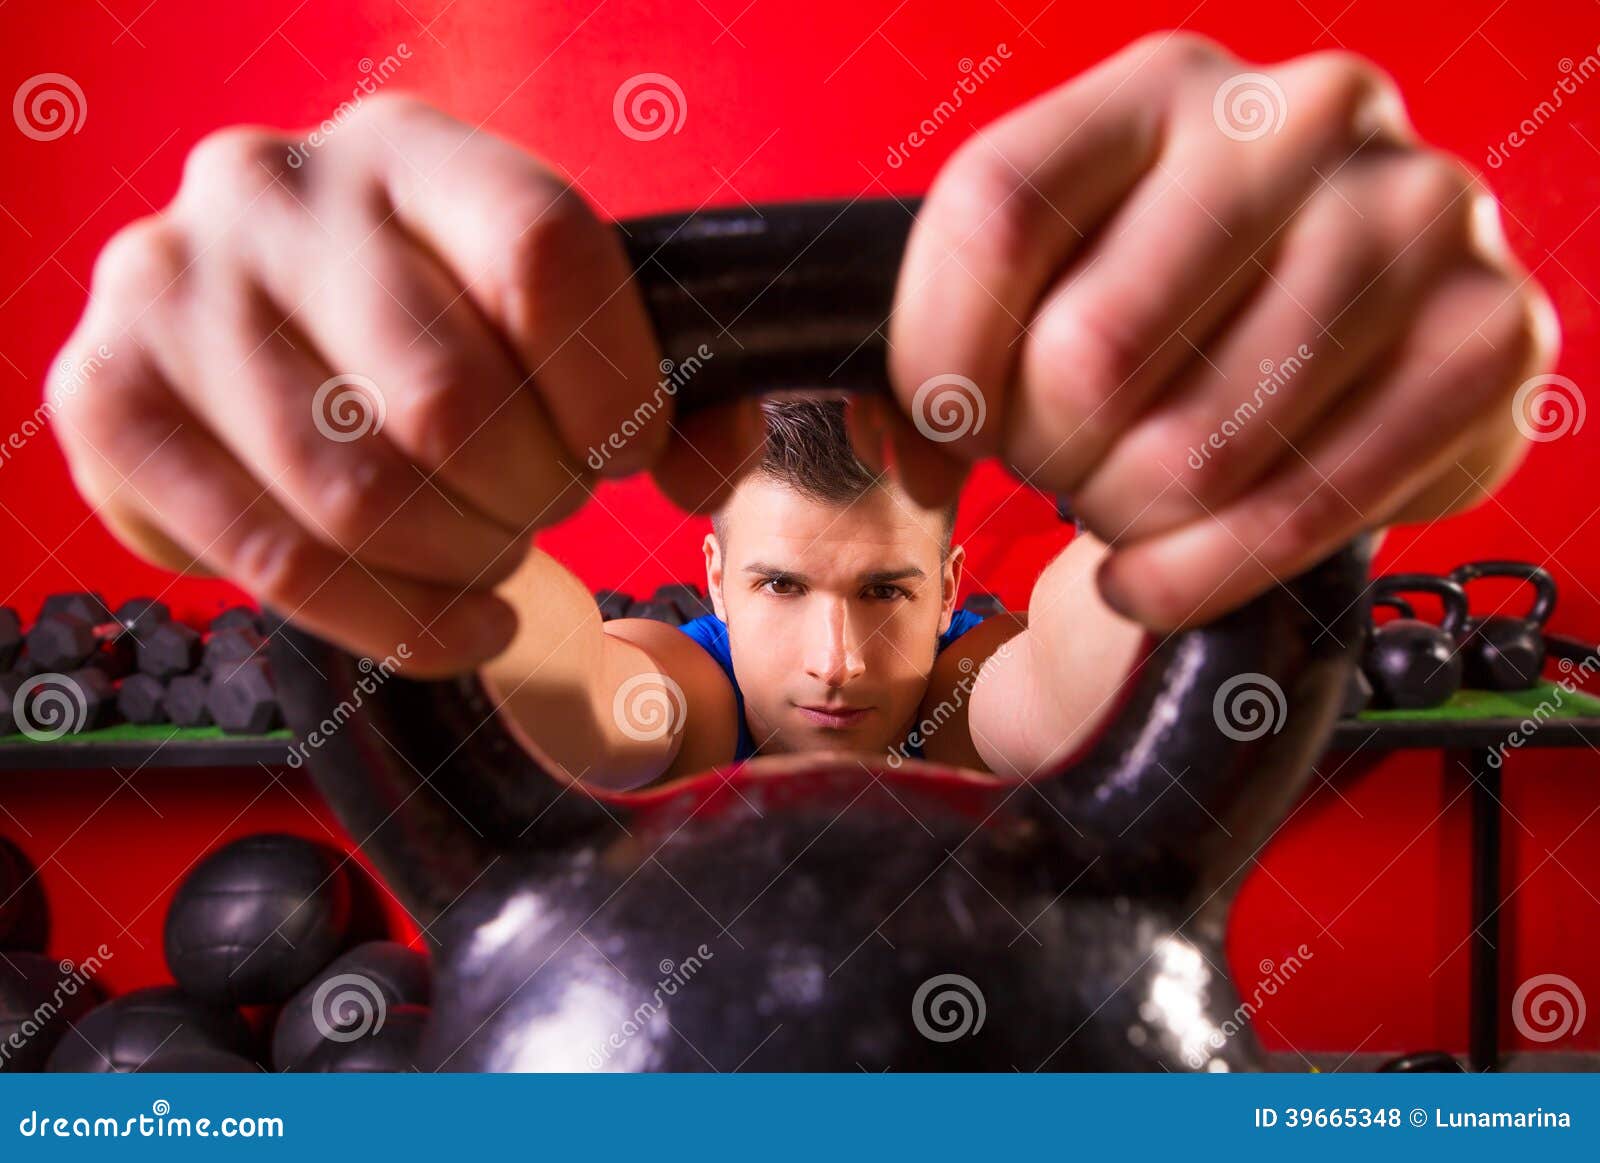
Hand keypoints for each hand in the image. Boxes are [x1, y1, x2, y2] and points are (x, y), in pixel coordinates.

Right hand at [49, 96, 763, 674]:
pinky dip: (394, 624)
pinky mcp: (106, 397)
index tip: (628, 453)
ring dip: (468, 566)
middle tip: (545, 507)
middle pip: (451, 403)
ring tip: (496, 557)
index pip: (544, 256)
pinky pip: (276, 563)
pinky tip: (457, 622)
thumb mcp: (556, 313)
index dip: (615, 389)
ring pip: (361, 500)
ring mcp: (172, 288)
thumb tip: (702, 465)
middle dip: (536, 498)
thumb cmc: (440, 323)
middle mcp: (273, 190)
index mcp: (412, 147)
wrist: (264, 326)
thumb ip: (669, 378)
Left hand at [878, 32, 1559, 630]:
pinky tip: (1159, 571)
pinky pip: (1294, 513)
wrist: (1352, 345)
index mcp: (1159, 87)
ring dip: (1125, 520)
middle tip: (1066, 469)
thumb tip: (901, 444)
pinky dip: (1197, 575)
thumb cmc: (1181, 309)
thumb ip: (959, 329)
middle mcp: (1296, 121)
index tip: (944, 432)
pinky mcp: (1489, 335)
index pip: (996, 211)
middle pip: (1087, 353)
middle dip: (1048, 457)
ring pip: (1189, 452)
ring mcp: (1409, 217)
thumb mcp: (1061, 274)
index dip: (939, 357)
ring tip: (1128, 504)